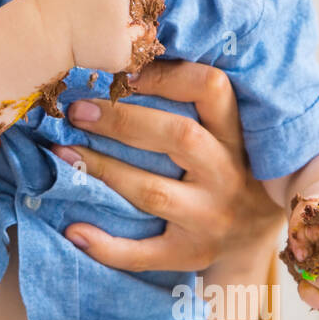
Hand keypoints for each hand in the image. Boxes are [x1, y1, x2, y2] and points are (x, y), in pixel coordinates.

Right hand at [33, 0, 161, 74]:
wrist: (42, 34)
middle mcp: (128, 5)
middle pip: (151, 4)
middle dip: (136, 6)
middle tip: (108, 12)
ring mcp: (126, 33)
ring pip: (147, 29)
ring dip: (135, 29)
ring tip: (108, 27)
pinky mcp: (122, 56)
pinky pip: (138, 51)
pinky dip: (129, 49)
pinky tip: (108, 41)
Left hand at [46, 59, 283, 271]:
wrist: (256, 241)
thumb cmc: (230, 172)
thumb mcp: (230, 137)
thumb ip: (195, 107)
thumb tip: (124, 65)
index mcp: (237, 137)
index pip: (212, 88)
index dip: (166, 76)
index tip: (123, 73)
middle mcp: (229, 175)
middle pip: (177, 136)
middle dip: (121, 121)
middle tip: (76, 111)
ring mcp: (211, 219)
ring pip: (153, 192)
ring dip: (102, 170)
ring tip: (61, 153)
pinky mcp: (192, 254)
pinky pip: (145, 253)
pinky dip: (106, 246)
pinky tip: (73, 230)